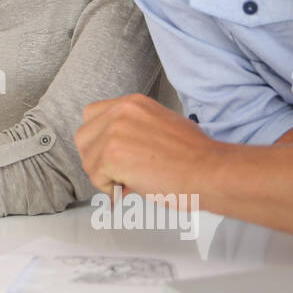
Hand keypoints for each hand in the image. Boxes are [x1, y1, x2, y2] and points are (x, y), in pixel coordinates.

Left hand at [73, 93, 224, 198]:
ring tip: (134, 179)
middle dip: (98, 159)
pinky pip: (96, 178)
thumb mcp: (163, 124)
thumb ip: (136, 129)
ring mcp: (113, 132)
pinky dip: (111, 189)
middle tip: (123, 172)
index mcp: (133, 103)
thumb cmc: (195, 157)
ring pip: (88, 161)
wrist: (209, 170)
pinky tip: (134, 185)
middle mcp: (120, 112)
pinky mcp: (111, 155)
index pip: (92, 115)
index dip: (99, 140)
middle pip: (83, 138)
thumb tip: (123, 148)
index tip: (114, 155)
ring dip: (106, 176)